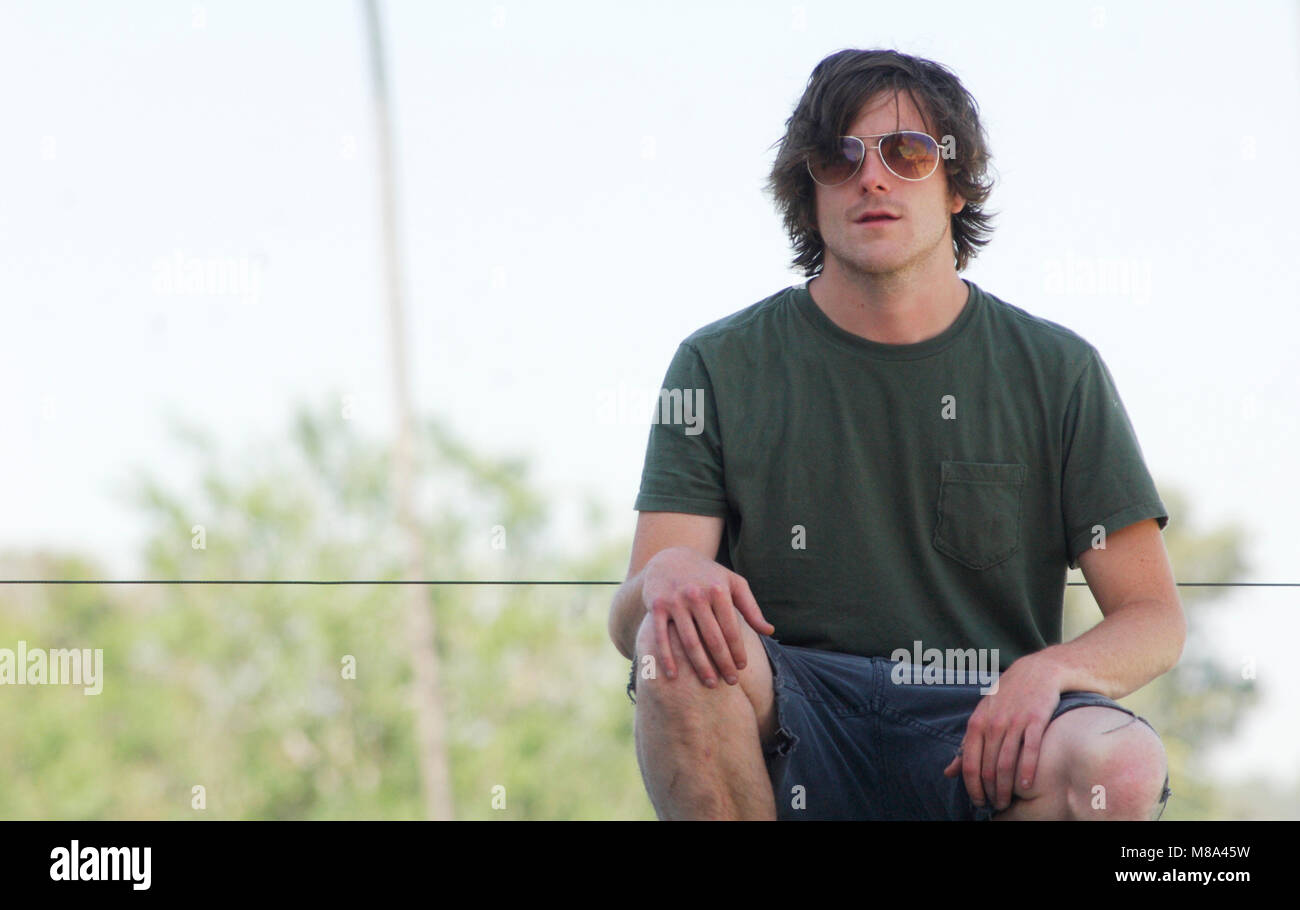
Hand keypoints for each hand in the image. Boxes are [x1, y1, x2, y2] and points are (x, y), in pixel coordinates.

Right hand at [641, 546, 774, 687]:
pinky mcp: (656, 606)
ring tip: (710, 684)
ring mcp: (675, 601)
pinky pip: (661, 637)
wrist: (669, 557)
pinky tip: (673, 676)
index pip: (732, 629)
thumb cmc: (707, 575)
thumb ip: (751, 607)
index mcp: (718, 590)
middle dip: (723, 663)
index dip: (738, 651)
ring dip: (700, 666)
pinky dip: (666, 658)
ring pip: (690, 641)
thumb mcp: (732, 583)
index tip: (742, 668)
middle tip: (730, 682)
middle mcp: (697, 595)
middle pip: (713, 639)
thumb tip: (769, 631)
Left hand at [942, 652, 1062, 810]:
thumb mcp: (982, 715)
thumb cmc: (1007, 697)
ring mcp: (1015, 721)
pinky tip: (1026, 786)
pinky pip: (1031, 750)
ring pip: (1007, 763)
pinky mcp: (1036, 719)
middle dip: (990, 792)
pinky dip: (1028, 771)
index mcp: (977, 722)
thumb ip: (966, 746)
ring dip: (1006, 788)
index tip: (978, 802)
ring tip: (1007, 801)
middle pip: (988, 768)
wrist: (1038, 671)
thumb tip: (948, 772)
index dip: (972, 787)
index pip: (970, 763)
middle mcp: (993, 723)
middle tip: (995, 805)